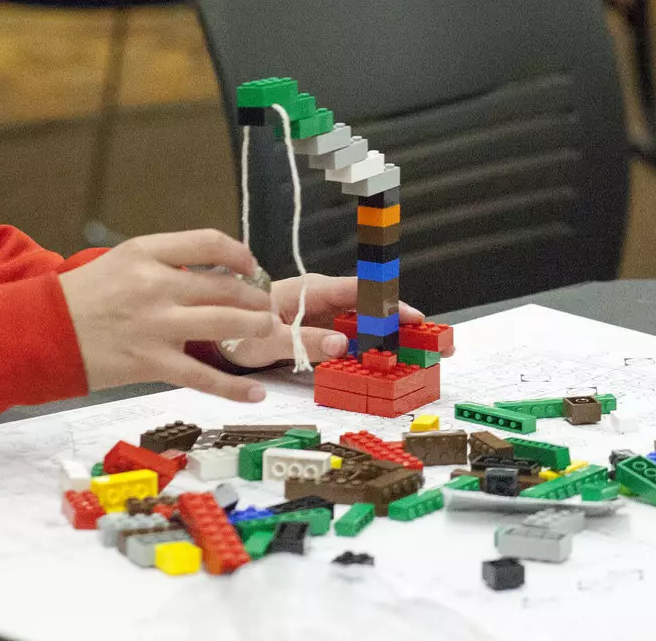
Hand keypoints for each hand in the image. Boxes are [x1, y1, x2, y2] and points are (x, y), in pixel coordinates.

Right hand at [58, 230, 281, 400]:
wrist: (41, 331)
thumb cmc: (81, 296)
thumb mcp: (121, 262)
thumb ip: (164, 264)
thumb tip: (211, 274)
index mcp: (147, 253)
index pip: (208, 242)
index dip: (240, 253)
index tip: (251, 266)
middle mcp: (156, 285)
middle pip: (225, 286)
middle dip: (255, 297)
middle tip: (266, 306)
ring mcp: (156, 325)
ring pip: (225, 325)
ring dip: (256, 328)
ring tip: (267, 332)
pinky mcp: (151, 363)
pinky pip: (203, 376)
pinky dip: (234, 388)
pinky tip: (256, 392)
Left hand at [215, 273, 425, 370]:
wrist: (218, 333)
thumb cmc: (238, 329)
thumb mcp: (270, 339)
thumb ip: (306, 342)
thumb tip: (342, 345)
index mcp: (314, 290)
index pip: (362, 291)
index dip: (391, 304)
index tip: (417, 319)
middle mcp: (325, 299)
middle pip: (373, 308)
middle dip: (405, 325)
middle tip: (437, 343)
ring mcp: (325, 315)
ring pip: (368, 325)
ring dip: (394, 340)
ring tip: (422, 357)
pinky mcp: (322, 331)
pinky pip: (354, 338)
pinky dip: (374, 350)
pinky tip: (390, 365)